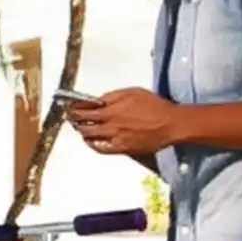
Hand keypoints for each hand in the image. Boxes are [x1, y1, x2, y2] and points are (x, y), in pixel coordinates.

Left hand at [67, 87, 182, 154]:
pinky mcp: (122, 148)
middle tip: (72, 117)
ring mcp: (115, 137)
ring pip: (90, 136)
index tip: (70, 106)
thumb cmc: (155, 106)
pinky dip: (92, 144)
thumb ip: (112, 96)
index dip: (75, 108)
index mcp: (113, 108)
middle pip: (84, 122)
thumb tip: (97, 100)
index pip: (85, 108)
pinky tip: (91, 140)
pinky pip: (100, 148)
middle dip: (74, 119)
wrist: (171, 124)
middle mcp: (111, 123)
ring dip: (82, 131)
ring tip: (81, 127)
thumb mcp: (132, 92)